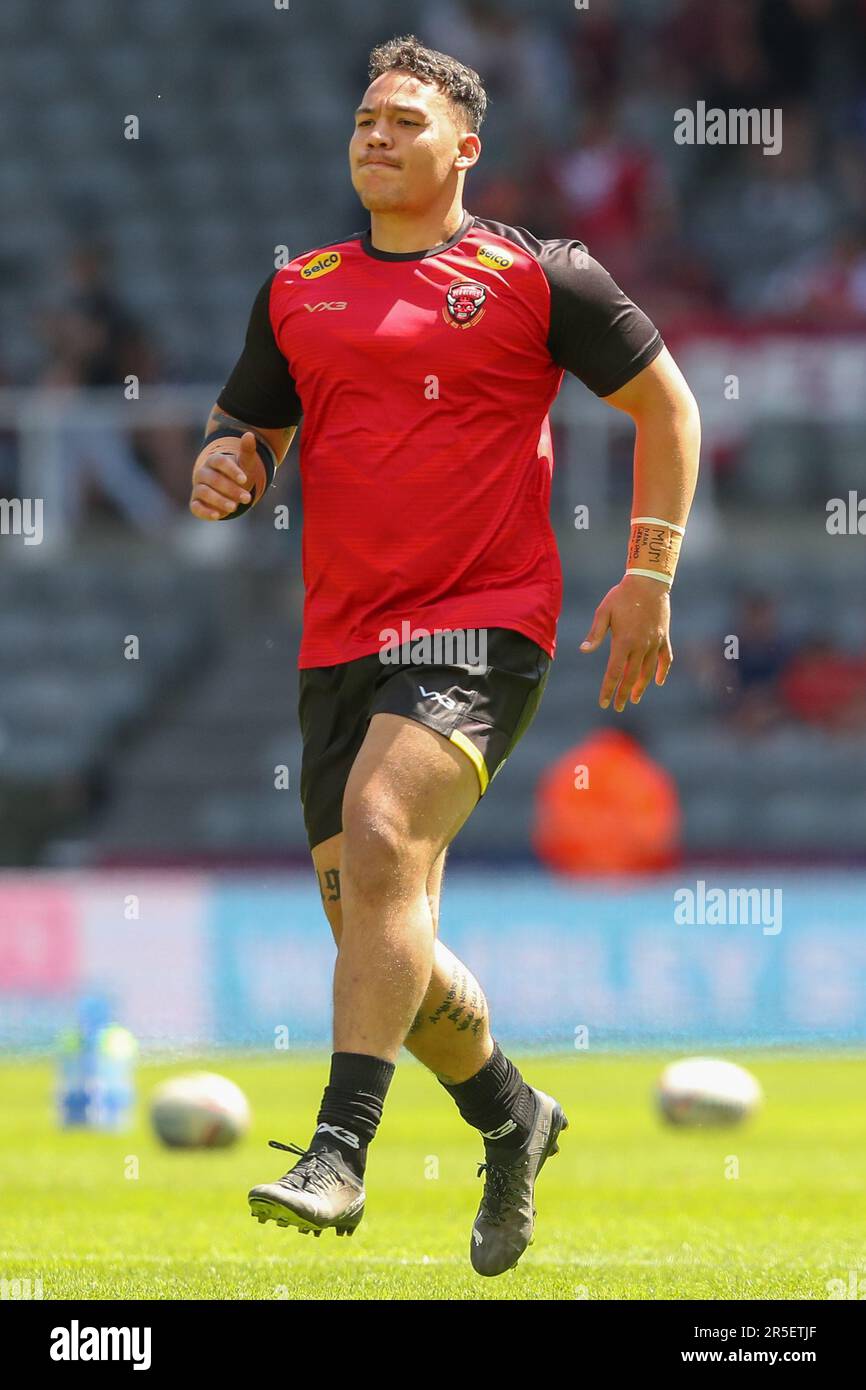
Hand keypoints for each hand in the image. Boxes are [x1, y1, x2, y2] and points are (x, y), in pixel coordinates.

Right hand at [189, 431, 259, 519]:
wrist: (230, 491)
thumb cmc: (238, 476)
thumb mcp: (245, 464)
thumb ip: (247, 451)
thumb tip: (249, 434)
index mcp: (213, 460)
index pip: (220, 462)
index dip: (232, 470)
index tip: (245, 480)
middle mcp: (202, 473)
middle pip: (213, 479)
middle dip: (231, 489)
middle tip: (247, 498)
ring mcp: (198, 488)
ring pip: (204, 492)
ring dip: (219, 500)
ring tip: (234, 507)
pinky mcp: (196, 503)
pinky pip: (196, 507)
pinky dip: (205, 511)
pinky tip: (217, 516)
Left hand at [580, 573, 672, 710]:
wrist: (648, 582)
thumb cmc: (622, 596)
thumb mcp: (603, 612)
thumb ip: (595, 633)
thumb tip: (584, 650)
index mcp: (623, 641)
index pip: (614, 673)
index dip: (608, 689)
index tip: (603, 703)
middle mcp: (640, 646)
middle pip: (631, 677)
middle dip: (623, 694)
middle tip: (618, 707)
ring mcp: (654, 643)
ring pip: (648, 671)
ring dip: (641, 687)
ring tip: (635, 698)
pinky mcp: (664, 637)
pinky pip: (666, 659)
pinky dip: (663, 671)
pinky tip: (658, 681)